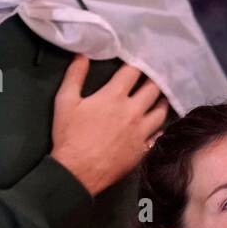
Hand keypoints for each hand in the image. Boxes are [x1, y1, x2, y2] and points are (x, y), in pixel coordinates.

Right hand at [49, 55, 168, 194]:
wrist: (78, 172)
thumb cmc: (69, 136)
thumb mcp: (65, 101)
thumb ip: (74, 75)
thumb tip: (82, 55)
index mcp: (114, 96)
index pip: (133, 72)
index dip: (138, 62)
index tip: (140, 58)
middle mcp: (133, 111)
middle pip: (153, 88)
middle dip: (155, 78)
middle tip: (156, 74)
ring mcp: (141, 131)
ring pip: (161, 111)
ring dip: (161, 101)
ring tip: (161, 96)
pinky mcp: (143, 148)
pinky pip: (159, 134)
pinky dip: (161, 126)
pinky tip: (159, 123)